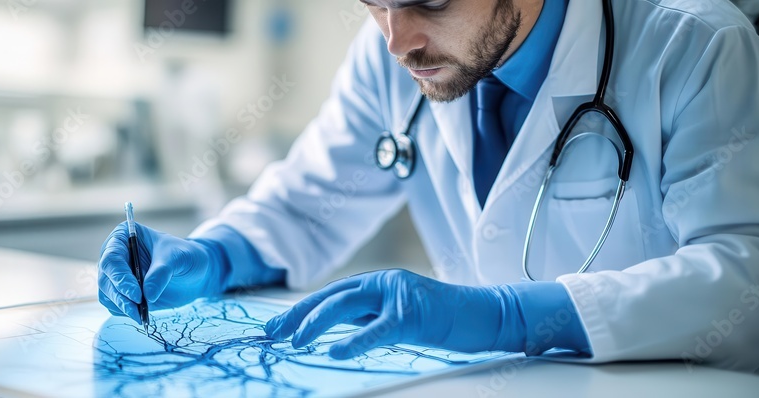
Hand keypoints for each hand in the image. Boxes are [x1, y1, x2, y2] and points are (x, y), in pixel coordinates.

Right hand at [97, 221, 227, 323]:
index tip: (136, 295)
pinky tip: (142, 315)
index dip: (120, 278)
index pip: (111, 259)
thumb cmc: (185, 256)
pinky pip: (116, 306)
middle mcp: (115, 256)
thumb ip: (161, 273)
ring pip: (107, 295)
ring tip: (141, 315)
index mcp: (123, 237)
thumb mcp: (177, 258)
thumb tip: (147, 295)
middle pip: (106, 279)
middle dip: (120, 296)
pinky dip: (126, 312)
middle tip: (137, 309)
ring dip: (122, 307)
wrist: (195, 271)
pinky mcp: (122, 293)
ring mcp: (117, 276)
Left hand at [264, 269, 523, 358]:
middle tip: (269, 334)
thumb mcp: (398, 316)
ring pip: (346, 306)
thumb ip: (368, 318)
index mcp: (378, 284)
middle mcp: (384, 283)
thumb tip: (332, 332)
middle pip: (329, 297)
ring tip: (294, 341)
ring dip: (315, 323)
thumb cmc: (446, 321)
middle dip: (296, 316)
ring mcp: (399, 296)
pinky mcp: (415, 315)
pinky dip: (353, 341)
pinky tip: (333, 351)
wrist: (489, 315)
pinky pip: (377, 330)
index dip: (299, 310)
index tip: (273, 328)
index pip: (330, 295)